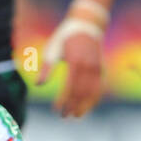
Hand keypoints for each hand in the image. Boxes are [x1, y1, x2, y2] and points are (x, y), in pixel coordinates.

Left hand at [36, 2, 107, 117]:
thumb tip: (38, 85)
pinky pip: (100, 88)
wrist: (87, 24)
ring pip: (92, 93)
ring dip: (84, 106)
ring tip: (76, 115)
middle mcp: (88, 66)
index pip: (69, 87)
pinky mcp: (102, 69)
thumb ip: (47, 68)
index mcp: (75, 61)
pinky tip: (88, 107)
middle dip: (73, 106)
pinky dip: (94, 99)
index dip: (63, 101)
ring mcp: (97, 68)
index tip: (56, 110)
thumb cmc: (65, 37)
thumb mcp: (53, 49)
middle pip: (81, 93)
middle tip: (64, 116)